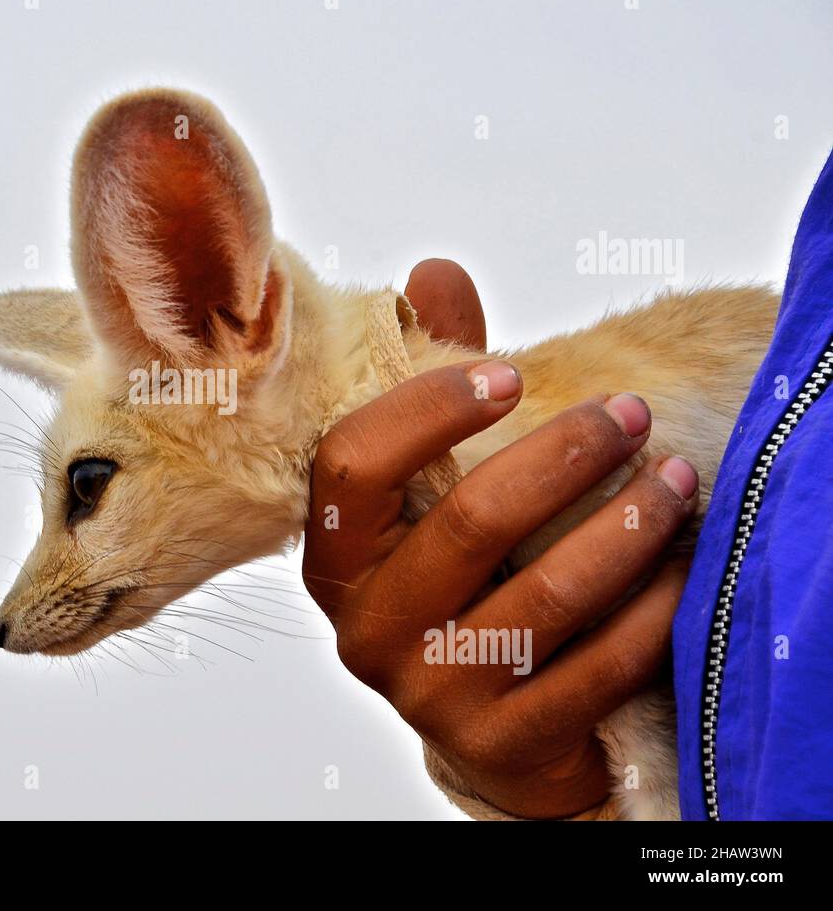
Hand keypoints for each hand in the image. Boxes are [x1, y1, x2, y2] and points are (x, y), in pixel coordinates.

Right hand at [302, 260, 696, 818]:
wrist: (492, 730)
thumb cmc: (464, 587)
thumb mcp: (434, 496)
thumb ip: (434, 391)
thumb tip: (434, 272)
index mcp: (336, 560)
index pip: (353, 467)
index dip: (427, 409)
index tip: (508, 373)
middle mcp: (368, 631)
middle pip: (468, 523)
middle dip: (565, 454)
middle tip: (631, 413)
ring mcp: (432, 696)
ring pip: (545, 595)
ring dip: (627, 526)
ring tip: (676, 479)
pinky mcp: (503, 746)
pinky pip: (598, 666)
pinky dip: (653, 607)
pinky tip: (681, 562)